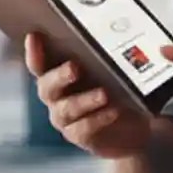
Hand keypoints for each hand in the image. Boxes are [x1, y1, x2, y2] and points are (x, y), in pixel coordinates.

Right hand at [24, 33, 149, 158]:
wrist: (135, 128)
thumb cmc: (122, 90)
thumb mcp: (121, 71)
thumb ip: (122, 56)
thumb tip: (138, 40)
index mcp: (58, 74)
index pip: (39, 63)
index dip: (34, 52)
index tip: (34, 36)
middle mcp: (55, 96)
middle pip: (47, 86)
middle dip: (59, 76)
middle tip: (74, 67)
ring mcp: (64, 118)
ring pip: (65, 109)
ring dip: (84, 100)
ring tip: (104, 94)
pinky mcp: (78, 136)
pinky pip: (82, 129)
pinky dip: (97, 119)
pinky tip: (113, 111)